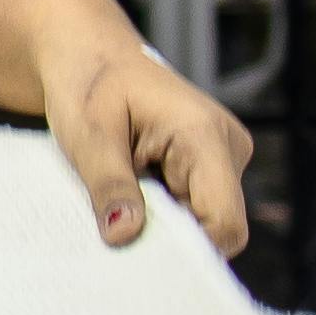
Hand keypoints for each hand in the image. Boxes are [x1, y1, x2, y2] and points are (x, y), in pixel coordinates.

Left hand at [32, 20, 252, 257]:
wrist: (90, 55)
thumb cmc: (88, 83)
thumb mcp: (87, 135)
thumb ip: (110, 185)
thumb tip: (125, 236)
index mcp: (204, 134)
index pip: (224, 221)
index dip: (191, 251)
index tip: (144, 260)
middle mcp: (228, 148)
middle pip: (216, 226)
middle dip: (170, 240)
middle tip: (117, 233)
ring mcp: (222, 158)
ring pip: (204, 221)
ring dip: (163, 226)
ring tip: (119, 207)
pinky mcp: (209, 167)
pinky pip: (194, 209)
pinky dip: (162, 215)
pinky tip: (129, 201)